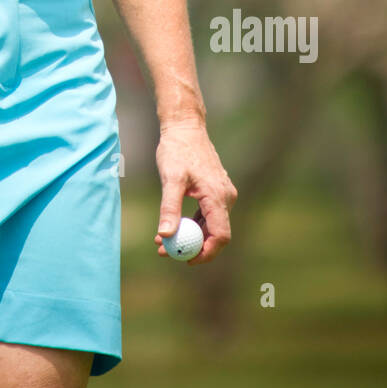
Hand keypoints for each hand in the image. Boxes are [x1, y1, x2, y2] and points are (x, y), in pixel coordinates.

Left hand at [154, 120, 236, 263]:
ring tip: (161, 242)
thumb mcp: (171, 179)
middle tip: (166, 253)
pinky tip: (171, 227)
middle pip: (215, 233)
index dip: (206, 252)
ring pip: (209, 225)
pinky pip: (206, 215)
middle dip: (192, 246)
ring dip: (188, 236)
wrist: (185, 127)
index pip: (221, 235)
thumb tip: (166, 235)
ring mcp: (221, 194)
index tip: (186, 260)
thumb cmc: (178, 149)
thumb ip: (169, 208)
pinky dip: (190, 223)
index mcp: (218, 196)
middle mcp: (225, 197)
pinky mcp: (214, 191)